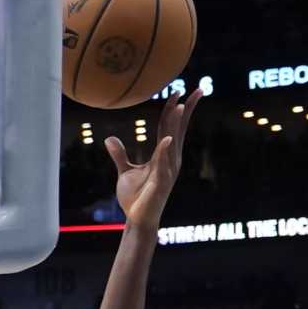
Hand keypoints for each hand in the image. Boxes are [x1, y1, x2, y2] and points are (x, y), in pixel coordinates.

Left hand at [108, 87, 200, 229]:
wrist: (137, 219)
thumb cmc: (135, 198)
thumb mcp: (125, 172)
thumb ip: (120, 155)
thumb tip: (109, 138)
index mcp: (164, 155)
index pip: (171, 127)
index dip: (175, 109)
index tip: (180, 91)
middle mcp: (171, 160)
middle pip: (180, 129)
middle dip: (188, 109)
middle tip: (198, 89)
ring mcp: (168, 171)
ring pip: (173, 143)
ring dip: (176, 124)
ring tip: (180, 105)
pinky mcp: (161, 183)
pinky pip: (164, 164)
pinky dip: (165, 151)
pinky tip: (168, 138)